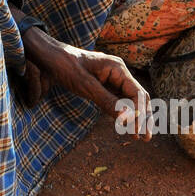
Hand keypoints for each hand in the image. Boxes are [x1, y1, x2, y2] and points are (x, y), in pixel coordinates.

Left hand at [22, 28, 151, 138]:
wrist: (49, 57)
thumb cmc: (66, 66)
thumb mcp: (85, 86)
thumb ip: (107, 101)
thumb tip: (127, 118)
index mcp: (118, 68)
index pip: (138, 93)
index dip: (141, 114)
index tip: (138, 132)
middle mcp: (119, 72)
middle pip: (139, 97)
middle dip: (143, 118)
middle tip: (145, 138)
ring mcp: (112, 78)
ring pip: (131, 100)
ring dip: (136, 117)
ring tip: (139, 137)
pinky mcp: (105, 85)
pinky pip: (119, 100)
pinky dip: (124, 113)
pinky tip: (125, 126)